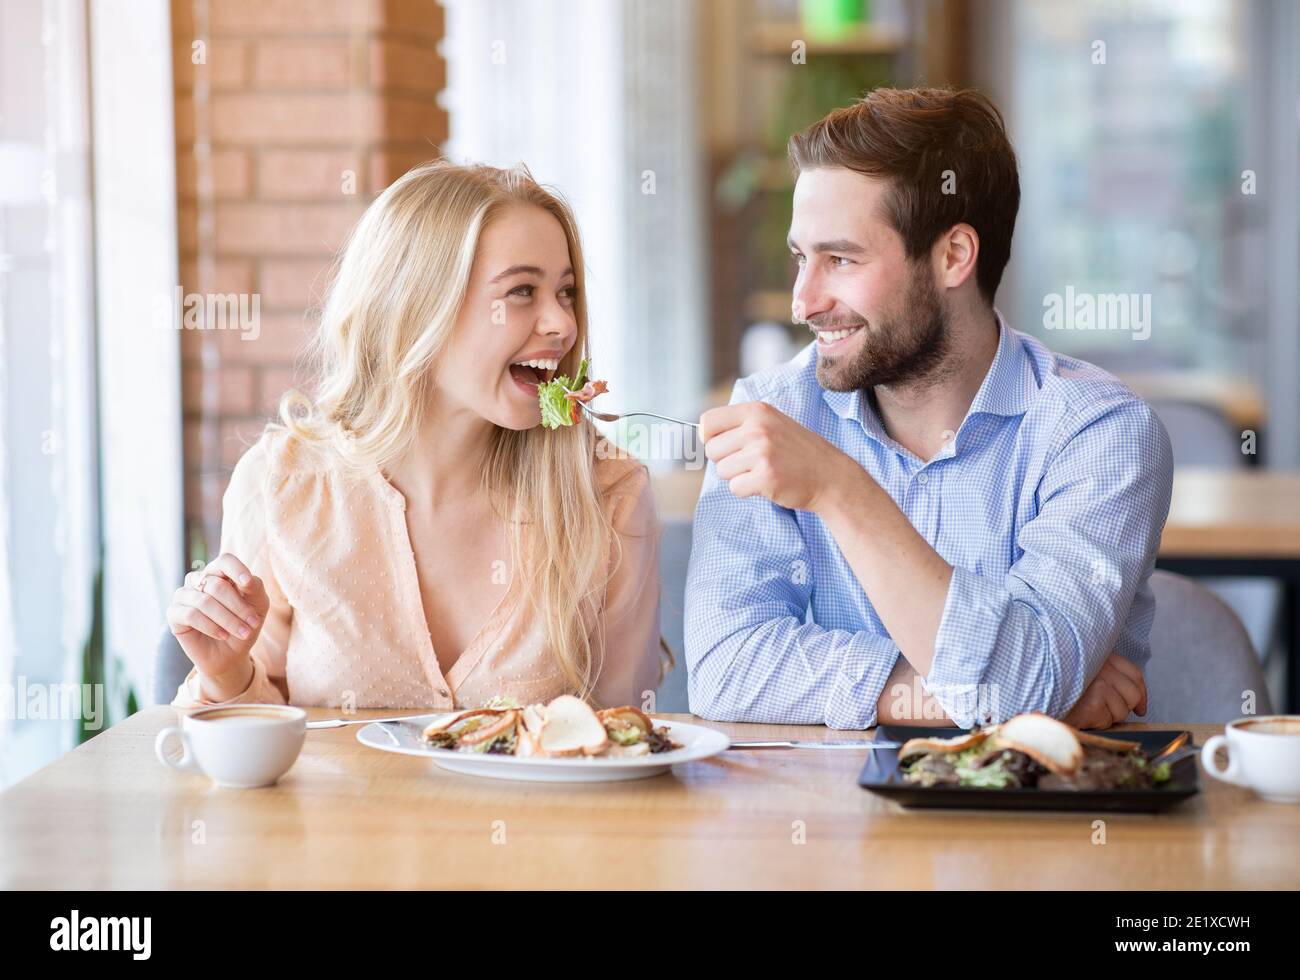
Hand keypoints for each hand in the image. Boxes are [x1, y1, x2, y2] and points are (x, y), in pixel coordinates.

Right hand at [166, 553, 269, 698]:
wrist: (230, 653)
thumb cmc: (244, 624)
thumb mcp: (258, 605)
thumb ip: (255, 588)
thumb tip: (246, 579)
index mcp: (219, 573)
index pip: (225, 561)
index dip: (236, 569)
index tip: (248, 583)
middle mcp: (198, 580)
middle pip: (217, 585)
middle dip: (238, 607)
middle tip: (252, 624)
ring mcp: (183, 595)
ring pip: (204, 601)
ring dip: (228, 619)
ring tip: (243, 632)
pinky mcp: (173, 613)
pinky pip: (191, 615)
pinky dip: (211, 626)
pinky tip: (223, 635)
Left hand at [700, 401, 857, 511]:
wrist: (829, 475)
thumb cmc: (795, 451)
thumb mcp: (770, 424)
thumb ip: (739, 425)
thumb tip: (699, 434)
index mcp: (756, 411)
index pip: (707, 422)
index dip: (710, 438)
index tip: (724, 446)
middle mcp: (757, 428)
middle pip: (711, 450)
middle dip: (726, 460)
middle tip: (752, 462)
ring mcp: (762, 452)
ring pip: (722, 471)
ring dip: (739, 476)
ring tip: (763, 471)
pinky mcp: (765, 476)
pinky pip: (735, 488)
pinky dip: (748, 491)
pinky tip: (767, 483)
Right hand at [1062, 652, 1147, 729]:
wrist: (1034, 693)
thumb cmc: (1056, 683)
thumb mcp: (1083, 671)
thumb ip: (1108, 677)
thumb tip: (1139, 707)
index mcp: (1101, 655)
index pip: (1135, 673)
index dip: (1142, 693)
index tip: (1141, 708)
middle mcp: (1103, 667)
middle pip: (1133, 694)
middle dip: (1124, 707)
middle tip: (1105, 710)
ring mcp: (1100, 685)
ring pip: (1122, 710)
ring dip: (1108, 716)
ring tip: (1087, 709)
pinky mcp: (1094, 704)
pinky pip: (1108, 720)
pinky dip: (1097, 722)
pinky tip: (1082, 714)